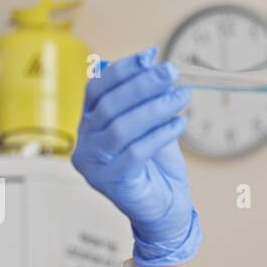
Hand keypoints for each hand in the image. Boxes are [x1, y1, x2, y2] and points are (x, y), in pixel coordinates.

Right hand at [71, 47, 202, 266]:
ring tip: (181, 97)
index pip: (97, 89)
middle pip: (110, 106)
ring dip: (155, 108)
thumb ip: (146, 98)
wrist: (166, 210)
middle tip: (171, 73)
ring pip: (121, 128)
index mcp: (89, 124)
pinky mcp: (112, 183)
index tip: (150, 56)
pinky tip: (179, 124)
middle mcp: (85, 144)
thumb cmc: (158, 167)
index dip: (123, 70)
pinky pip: (136, 152)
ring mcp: (95, 165)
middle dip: (143, 85)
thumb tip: (151, 61)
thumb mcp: (151, 125)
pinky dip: (159, 135)